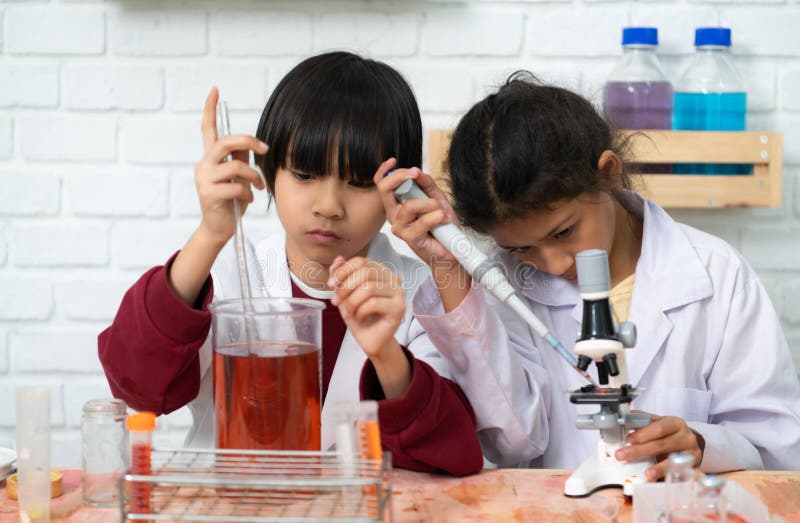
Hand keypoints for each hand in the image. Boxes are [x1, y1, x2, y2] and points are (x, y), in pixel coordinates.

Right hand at [195, 87, 267, 243]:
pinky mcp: (208, 194)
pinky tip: (248, 200)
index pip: (208, 128)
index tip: (215, 90)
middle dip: (249, 142)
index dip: (210, 109)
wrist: (220, 228)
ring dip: (254, 177)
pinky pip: (236, 187)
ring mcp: (204, 179)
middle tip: (265, 149)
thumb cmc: (231, 201)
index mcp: (210, 158)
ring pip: (236, 166)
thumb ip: (241, 159)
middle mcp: (203, 164)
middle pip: (226, 141)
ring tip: (258, 187)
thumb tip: (251, 144)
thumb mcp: (239, 177)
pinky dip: (248, 193)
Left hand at [327, 256, 404, 360]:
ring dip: (351, 301)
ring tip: (347, 312)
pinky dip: (360, 311)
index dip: (343, 271)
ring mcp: (398, 293)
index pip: (361, 261)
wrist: (370, 340)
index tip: (331, 285)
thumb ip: (341, 275)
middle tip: (336, 302)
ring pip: (369, 287)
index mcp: (380, 271)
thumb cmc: (359, 315)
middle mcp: (392, 278)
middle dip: (345, 287)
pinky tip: (359, 317)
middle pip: (365, 272)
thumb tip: (338, 259)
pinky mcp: (399, 308)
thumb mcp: (345, 293)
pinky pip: (374, 303)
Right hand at [374, 158, 457, 265]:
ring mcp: (400, 227)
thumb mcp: (436, 198)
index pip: (382, 185)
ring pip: (409, 205)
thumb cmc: (440, 225)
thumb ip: (426, 184)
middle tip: (415, 175)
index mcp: (397, 203)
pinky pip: (422, 221)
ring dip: (430, 203)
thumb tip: (417, 171)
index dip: (384, 171)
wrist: (450, 248)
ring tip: (442, 209)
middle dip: (400, 177)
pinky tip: (443, 218)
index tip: (393, 161)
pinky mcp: (409, 238)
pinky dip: (436, 216)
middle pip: (385, 190)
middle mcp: (394, 214)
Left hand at [614, 412, 704, 480]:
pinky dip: (670, 478)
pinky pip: (682, 475)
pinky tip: (659, 481)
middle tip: (622, 456)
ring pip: (673, 461)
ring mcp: (692, 454)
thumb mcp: (660, 423)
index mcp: (676, 423)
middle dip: (640, 451)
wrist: (690, 445)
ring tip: (646, 474)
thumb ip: (643, 420)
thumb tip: (624, 417)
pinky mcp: (695, 468)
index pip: (659, 428)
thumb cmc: (670, 434)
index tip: (629, 439)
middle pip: (662, 445)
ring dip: (658, 468)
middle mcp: (686, 438)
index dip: (643, 434)